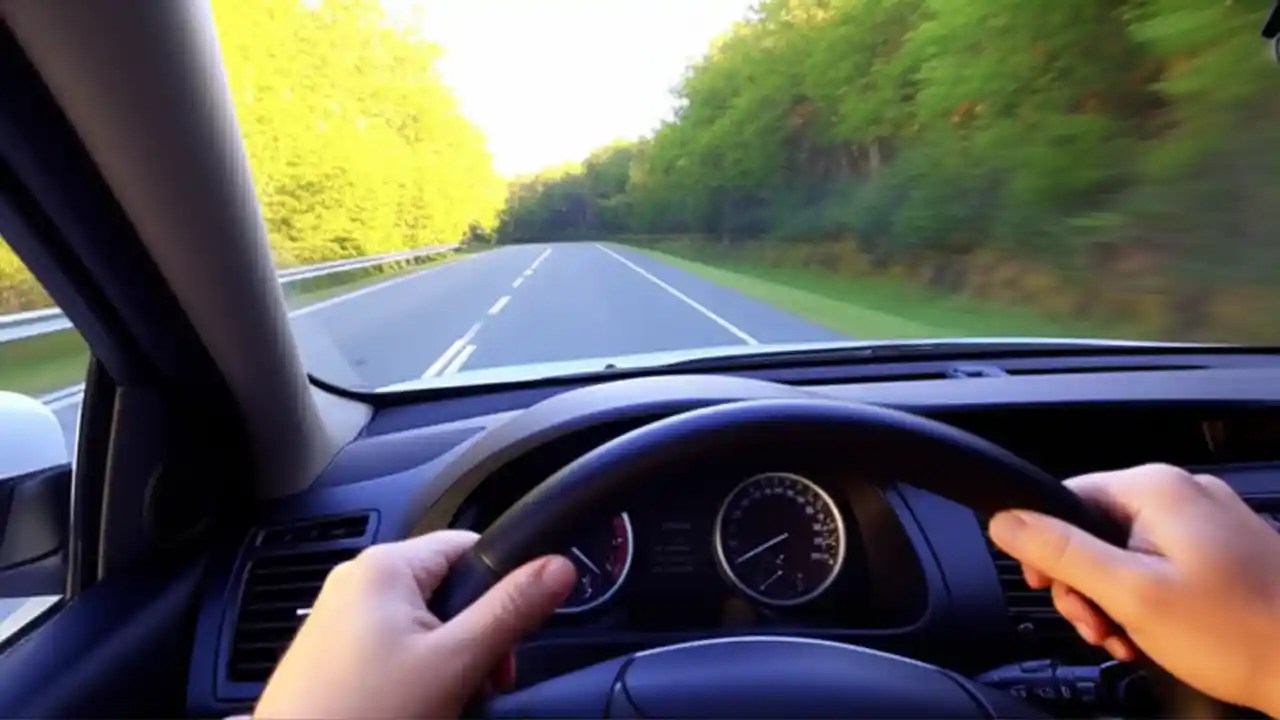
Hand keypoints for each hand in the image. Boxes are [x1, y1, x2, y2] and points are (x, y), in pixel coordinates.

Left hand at [254, 531, 575, 718]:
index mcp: (385, 566)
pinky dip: (413, 672)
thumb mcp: (455, 663)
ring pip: (421, 623)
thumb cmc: (365, 716)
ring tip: (440, 702)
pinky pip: (390, 646)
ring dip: (446, 659)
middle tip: (478, 684)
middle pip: (447, 589)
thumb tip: (557, 567)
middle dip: (473, 636)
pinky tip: (410, 707)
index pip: (471, 546)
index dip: (502, 591)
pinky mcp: (328, 653)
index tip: (508, 644)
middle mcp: (356, 580)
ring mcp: (336, 617)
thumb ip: (511, 611)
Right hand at [988, 463, 1279, 714]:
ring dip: (1112, 598)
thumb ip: (1060, 552)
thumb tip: (1005, 520)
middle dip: (1084, 584)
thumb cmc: (1235, 634)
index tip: (1050, 590)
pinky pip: (1158, 563)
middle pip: (1093, 528)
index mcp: (1155, 489)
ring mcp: (1206, 520)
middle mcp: (1181, 492)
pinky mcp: (1222, 549)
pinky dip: (1145, 598)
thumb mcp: (1129, 593)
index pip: (1065, 498)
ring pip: (1123, 551)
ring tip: (1127, 638)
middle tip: (1098, 627)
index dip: (1046, 549)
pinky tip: (1152, 633)